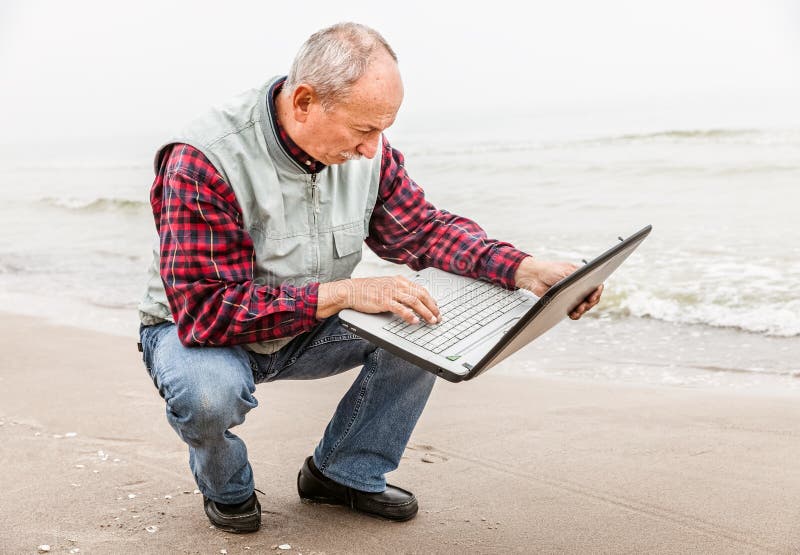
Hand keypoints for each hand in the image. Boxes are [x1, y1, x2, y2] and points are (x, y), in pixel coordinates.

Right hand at [317, 276, 440, 324]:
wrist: (351, 290)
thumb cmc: (367, 290)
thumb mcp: (386, 286)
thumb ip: (399, 291)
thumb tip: (411, 300)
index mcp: (399, 280)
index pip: (421, 289)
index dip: (431, 300)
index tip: (436, 308)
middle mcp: (397, 284)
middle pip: (421, 295)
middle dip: (432, 307)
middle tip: (438, 317)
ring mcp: (391, 292)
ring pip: (414, 301)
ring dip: (425, 312)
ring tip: (431, 320)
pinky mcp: (384, 301)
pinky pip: (400, 308)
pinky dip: (409, 315)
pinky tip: (414, 321)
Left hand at [514, 257, 603, 319]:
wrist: (534, 277)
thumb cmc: (549, 270)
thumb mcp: (565, 270)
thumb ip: (577, 276)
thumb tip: (587, 284)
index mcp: (582, 276)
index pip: (596, 285)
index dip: (597, 292)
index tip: (592, 296)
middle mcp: (580, 287)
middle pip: (592, 298)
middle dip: (590, 303)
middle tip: (584, 305)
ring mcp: (574, 296)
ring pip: (584, 306)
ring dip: (583, 310)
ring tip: (577, 311)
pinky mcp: (566, 304)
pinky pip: (575, 312)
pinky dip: (575, 315)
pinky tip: (573, 315)